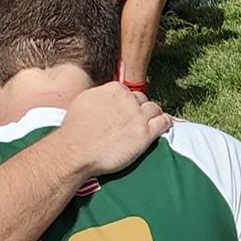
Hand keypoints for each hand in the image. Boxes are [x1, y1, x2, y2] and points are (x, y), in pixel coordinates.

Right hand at [53, 83, 172, 178]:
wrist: (76, 151)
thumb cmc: (74, 129)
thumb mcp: (84, 101)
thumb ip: (100, 96)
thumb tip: (105, 96)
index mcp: (114, 90)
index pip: (127, 92)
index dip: (127, 103)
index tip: (124, 111)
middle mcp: (128, 100)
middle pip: (141, 100)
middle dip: (139, 108)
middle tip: (135, 119)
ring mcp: (139, 116)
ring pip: (154, 109)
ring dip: (153, 114)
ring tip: (152, 121)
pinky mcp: (145, 134)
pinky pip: (163, 122)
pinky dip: (166, 122)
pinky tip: (165, 125)